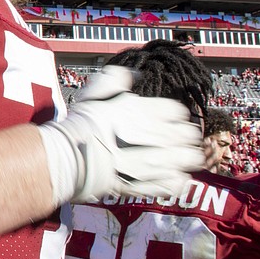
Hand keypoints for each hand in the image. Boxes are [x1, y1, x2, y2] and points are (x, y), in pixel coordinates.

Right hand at [41, 65, 204, 202]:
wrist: (70, 157)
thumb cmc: (80, 126)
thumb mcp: (95, 93)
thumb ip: (116, 80)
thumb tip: (129, 75)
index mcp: (146, 110)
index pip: (178, 111)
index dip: (172, 115)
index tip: (165, 119)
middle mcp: (157, 135)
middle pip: (189, 135)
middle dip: (183, 137)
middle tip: (172, 139)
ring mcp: (156, 161)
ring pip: (189, 159)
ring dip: (184, 158)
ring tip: (174, 158)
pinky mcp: (150, 183)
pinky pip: (177, 183)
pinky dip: (175, 179)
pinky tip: (166, 175)